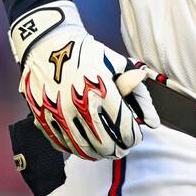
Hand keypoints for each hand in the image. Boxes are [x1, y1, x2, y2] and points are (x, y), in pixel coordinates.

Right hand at [9, 0, 160, 159]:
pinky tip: (84, 146)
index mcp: (102, 89)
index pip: (124, 127)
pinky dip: (75, 149)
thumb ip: (137, 93)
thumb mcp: (117, 65)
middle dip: (118, 149)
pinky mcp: (41, 115)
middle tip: (122, 148)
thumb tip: (153, 123)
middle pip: (104, 143)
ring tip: (106, 150)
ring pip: (82, 147)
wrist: (48, 42)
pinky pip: (60, 142)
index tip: (135, 137)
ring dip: (98, 153)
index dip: (133, 137)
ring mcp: (58, 112)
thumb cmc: (88, 53)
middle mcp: (79, 103)